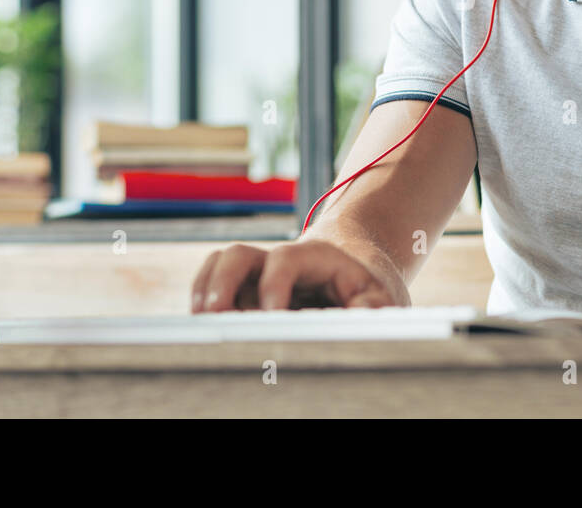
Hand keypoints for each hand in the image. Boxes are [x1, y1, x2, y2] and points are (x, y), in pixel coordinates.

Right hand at [190, 240, 400, 311]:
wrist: (355, 281)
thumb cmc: (367, 293)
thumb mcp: (381, 297)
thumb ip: (373, 306)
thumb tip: (360, 316)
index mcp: (314, 259)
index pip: (285, 260)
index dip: (274, 284)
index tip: (271, 314)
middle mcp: (278, 262)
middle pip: (239, 255)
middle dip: (224, 283)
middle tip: (219, 315)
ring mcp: (257, 276)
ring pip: (219, 265)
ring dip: (205, 290)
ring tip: (203, 322)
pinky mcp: (244, 292)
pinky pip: (211, 283)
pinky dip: (201, 299)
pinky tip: (202, 326)